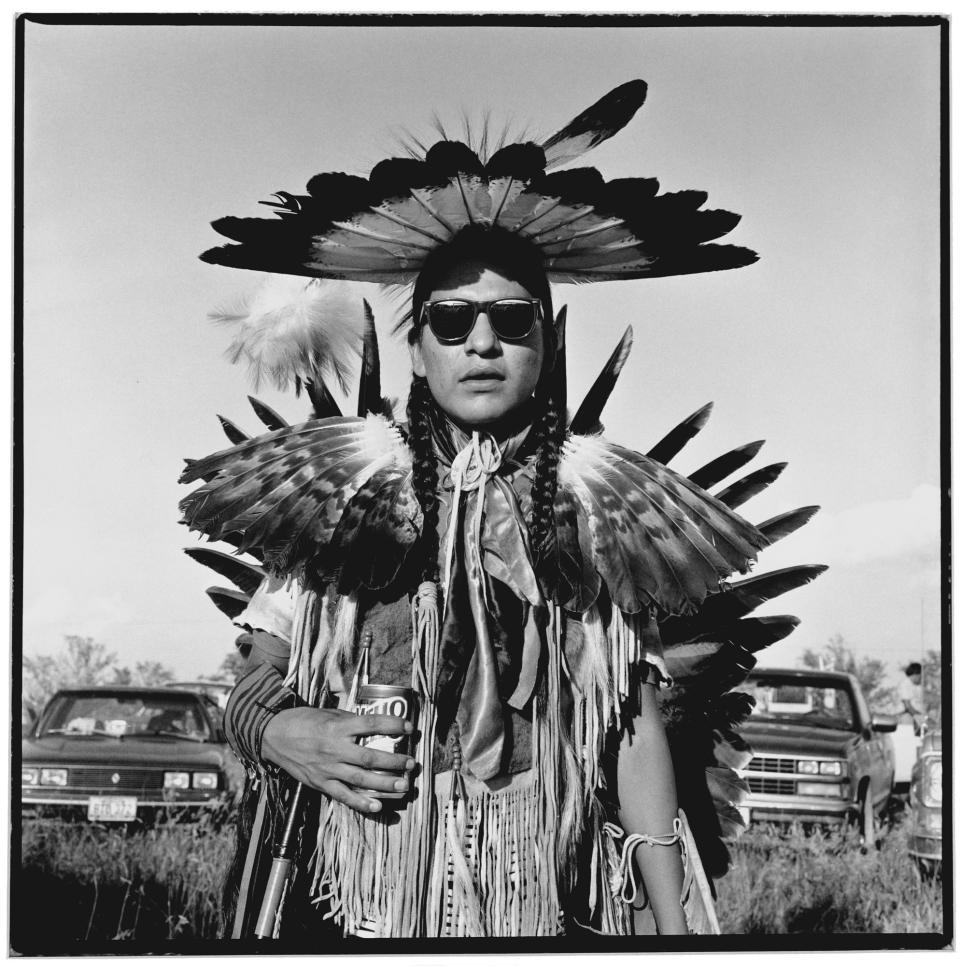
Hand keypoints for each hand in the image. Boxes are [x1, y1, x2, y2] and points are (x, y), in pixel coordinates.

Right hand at [261, 707, 414, 813]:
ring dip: (384, 784)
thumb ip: (352, 721)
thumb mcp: (330, 714)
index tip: (410, 728)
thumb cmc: (305, 721)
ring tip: (403, 786)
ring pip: (360, 779)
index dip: (392, 726)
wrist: (275, 735)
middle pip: (369, 757)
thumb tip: (379, 724)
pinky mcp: (321, 783)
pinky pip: (343, 796)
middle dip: (394, 761)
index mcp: (338, 727)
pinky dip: (361, 803)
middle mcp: (334, 748)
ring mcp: (327, 768)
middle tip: (411, 764)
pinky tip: (378, 806)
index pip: (371, 724)